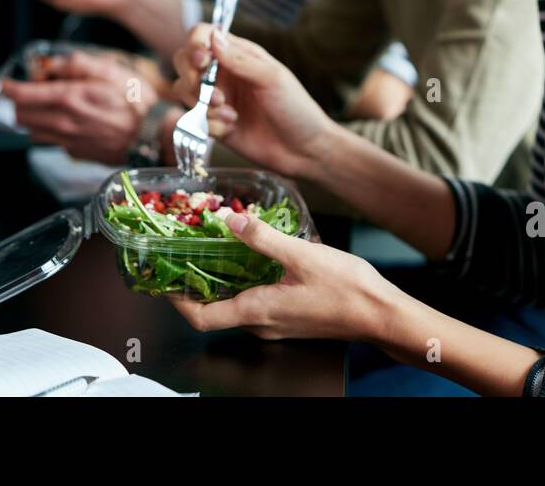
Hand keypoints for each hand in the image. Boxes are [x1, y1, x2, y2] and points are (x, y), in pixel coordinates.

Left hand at [1, 50, 157, 163]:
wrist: (153, 136)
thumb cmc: (136, 102)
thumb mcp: (110, 69)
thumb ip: (76, 64)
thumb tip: (50, 65)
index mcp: (68, 97)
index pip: (21, 95)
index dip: (8, 88)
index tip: (6, 83)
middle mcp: (62, 122)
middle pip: (20, 115)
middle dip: (20, 102)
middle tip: (37, 90)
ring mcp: (67, 141)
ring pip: (32, 131)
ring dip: (33, 117)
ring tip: (51, 106)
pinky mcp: (75, 153)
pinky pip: (52, 141)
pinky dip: (52, 131)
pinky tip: (70, 122)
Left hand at [168, 209, 395, 341]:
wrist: (381, 314)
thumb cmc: (346, 290)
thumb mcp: (301, 255)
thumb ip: (263, 238)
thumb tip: (230, 220)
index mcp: (256, 311)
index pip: (200, 317)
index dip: (176, 299)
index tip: (163, 277)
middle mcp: (261, 323)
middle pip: (213, 309)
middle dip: (196, 282)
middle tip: (186, 252)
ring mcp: (276, 322)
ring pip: (236, 303)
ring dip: (222, 278)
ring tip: (216, 247)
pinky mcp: (290, 316)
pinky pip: (256, 300)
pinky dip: (246, 279)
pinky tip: (254, 255)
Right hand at [172, 25, 334, 178]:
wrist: (303, 150)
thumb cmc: (296, 109)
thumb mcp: (272, 78)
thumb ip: (240, 59)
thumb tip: (213, 37)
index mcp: (239, 54)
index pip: (203, 35)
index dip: (195, 44)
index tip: (202, 61)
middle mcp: (224, 73)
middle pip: (184, 61)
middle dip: (191, 77)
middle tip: (215, 95)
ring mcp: (217, 98)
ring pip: (184, 90)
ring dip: (203, 104)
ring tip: (230, 114)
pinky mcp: (213, 123)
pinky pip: (194, 119)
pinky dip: (209, 124)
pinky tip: (231, 128)